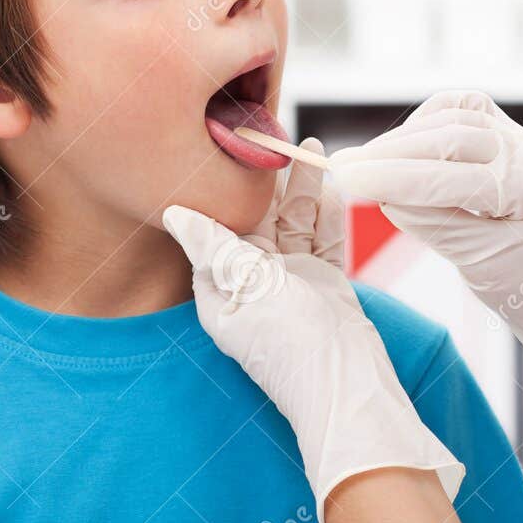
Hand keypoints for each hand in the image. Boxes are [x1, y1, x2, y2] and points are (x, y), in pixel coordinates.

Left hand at [163, 140, 462, 522]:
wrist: (348, 388)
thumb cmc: (290, 345)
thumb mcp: (246, 288)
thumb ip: (215, 247)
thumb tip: (174, 212)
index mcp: (220, 290)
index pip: (213, 228)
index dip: (218, 188)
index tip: (223, 146)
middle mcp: (253, 286)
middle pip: (256, 221)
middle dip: (266, 181)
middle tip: (273, 135)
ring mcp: (292, 286)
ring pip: (294, 225)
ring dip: (302, 189)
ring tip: (306, 146)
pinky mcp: (326, 288)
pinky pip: (325, 241)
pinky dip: (329, 213)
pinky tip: (332, 182)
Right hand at [328, 91, 522, 399]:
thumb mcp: (479, 264)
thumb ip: (432, 223)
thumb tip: (380, 191)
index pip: (453, 177)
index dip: (393, 179)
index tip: (344, 183)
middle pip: (451, 137)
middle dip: (391, 154)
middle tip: (341, 170)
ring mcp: (521, 139)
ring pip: (452, 117)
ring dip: (402, 139)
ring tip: (362, 164)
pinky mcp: (505, 133)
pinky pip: (458, 111)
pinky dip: (423, 125)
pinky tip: (397, 148)